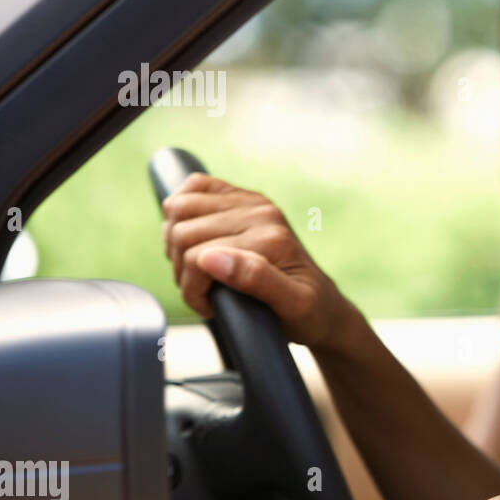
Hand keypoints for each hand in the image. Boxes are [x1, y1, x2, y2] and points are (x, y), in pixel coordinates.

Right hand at [161, 172, 352, 348]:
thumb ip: (255, 280)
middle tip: (203, 292)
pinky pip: (195, 185)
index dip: (193, 290)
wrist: (323, 307)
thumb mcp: (291, 306)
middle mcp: (262, 212)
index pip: (196, 258)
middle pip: (182, 233)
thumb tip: (210, 257)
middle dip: (182, 270)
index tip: (211, 309)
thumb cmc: (307, 314)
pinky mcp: (243, 197)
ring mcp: (252, 201)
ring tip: (197, 271)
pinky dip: (179, 210)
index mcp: (271, 237)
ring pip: (179, 210)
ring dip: (176, 244)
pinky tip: (191, 239)